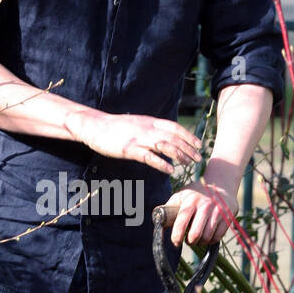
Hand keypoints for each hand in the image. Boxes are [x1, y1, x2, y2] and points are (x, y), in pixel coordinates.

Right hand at [72, 109, 201, 173]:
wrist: (95, 125)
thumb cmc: (115, 126)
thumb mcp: (137, 123)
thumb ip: (150, 128)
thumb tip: (163, 136)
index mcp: (149, 121)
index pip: (174, 127)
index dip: (188, 136)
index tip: (198, 144)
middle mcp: (147, 129)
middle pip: (173, 138)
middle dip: (188, 148)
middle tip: (198, 159)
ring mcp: (138, 139)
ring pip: (165, 146)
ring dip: (179, 155)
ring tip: (188, 164)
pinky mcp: (129, 150)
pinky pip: (149, 157)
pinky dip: (162, 164)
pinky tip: (170, 170)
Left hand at [164, 181, 237, 248]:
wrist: (222, 185)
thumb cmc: (196, 193)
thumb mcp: (182, 194)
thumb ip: (170, 206)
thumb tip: (158, 220)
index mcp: (191, 200)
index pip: (182, 221)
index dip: (177, 235)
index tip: (175, 242)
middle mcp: (205, 205)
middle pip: (196, 233)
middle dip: (189, 242)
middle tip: (187, 241)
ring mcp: (218, 211)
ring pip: (207, 237)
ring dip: (199, 243)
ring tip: (196, 239)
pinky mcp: (228, 217)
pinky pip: (217, 237)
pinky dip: (210, 241)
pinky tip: (207, 237)